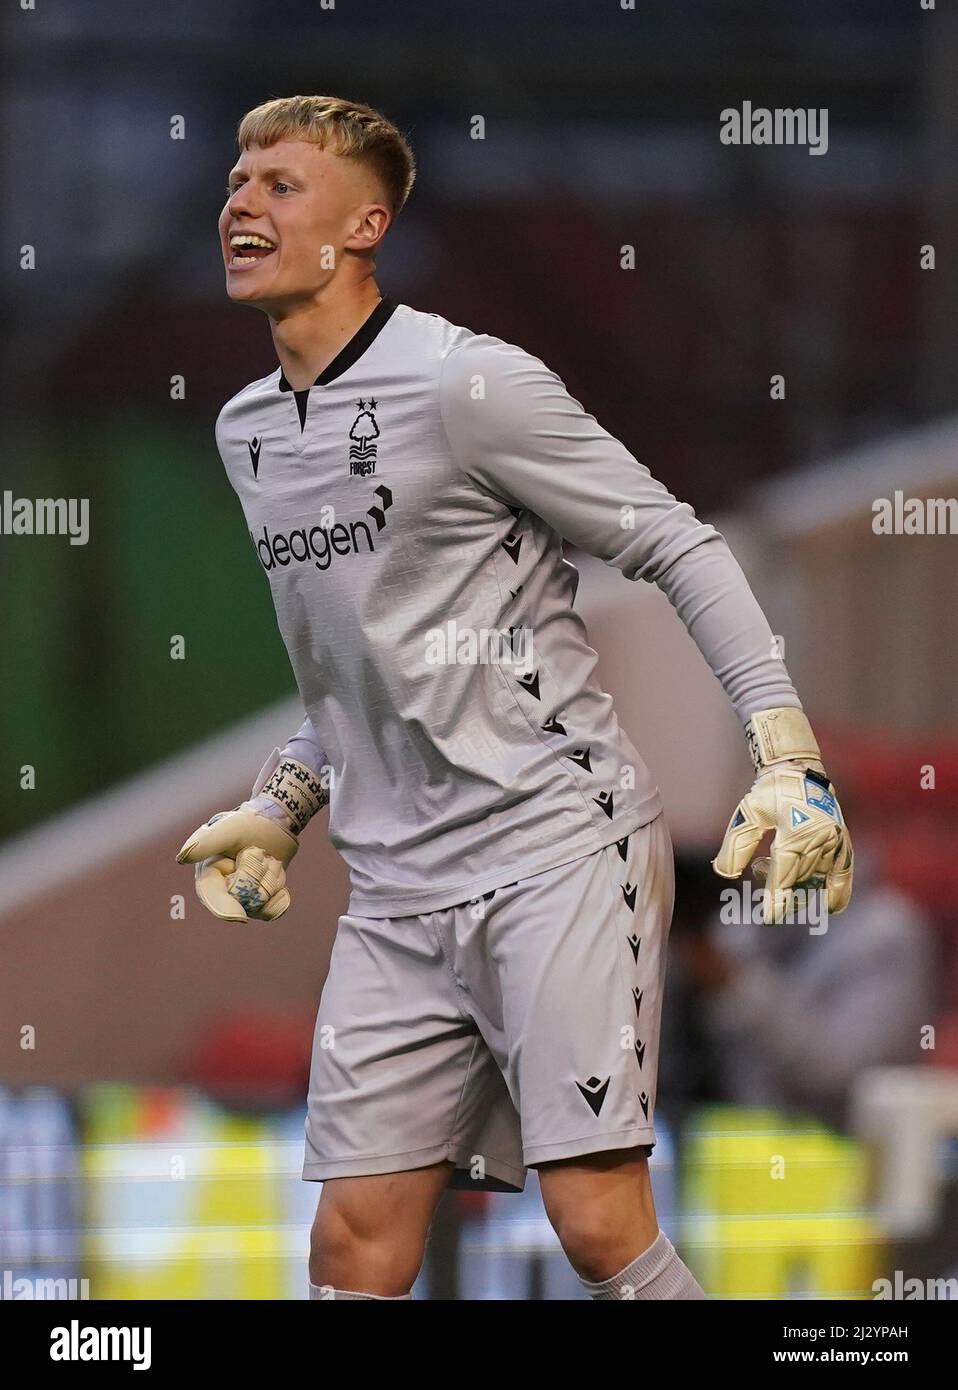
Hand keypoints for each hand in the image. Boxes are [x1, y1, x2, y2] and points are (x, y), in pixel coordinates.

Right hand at [176, 805, 297, 921]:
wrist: (274, 825)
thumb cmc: (248, 825)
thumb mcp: (228, 829)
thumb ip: (206, 842)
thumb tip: (182, 858)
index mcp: (207, 876)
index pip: (214, 898)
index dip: (225, 909)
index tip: (240, 917)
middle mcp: (222, 892)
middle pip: (244, 900)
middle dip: (258, 872)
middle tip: (258, 851)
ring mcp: (242, 901)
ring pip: (261, 904)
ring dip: (271, 877)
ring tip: (267, 859)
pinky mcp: (259, 905)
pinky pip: (273, 911)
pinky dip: (280, 894)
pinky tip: (276, 875)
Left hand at [712, 707, 853, 923]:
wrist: (800, 771)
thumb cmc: (770, 792)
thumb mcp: (748, 814)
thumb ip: (736, 844)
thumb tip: (726, 874)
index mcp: (796, 829)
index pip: (785, 871)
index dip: (777, 897)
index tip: (769, 917)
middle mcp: (821, 838)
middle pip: (799, 879)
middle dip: (780, 889)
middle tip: (762, 884)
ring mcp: (835, 843)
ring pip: (816, 880)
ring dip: (796, 885)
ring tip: (775, 867)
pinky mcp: (843, 846)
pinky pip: (843, 877)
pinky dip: (836, 894)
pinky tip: (827, 907)